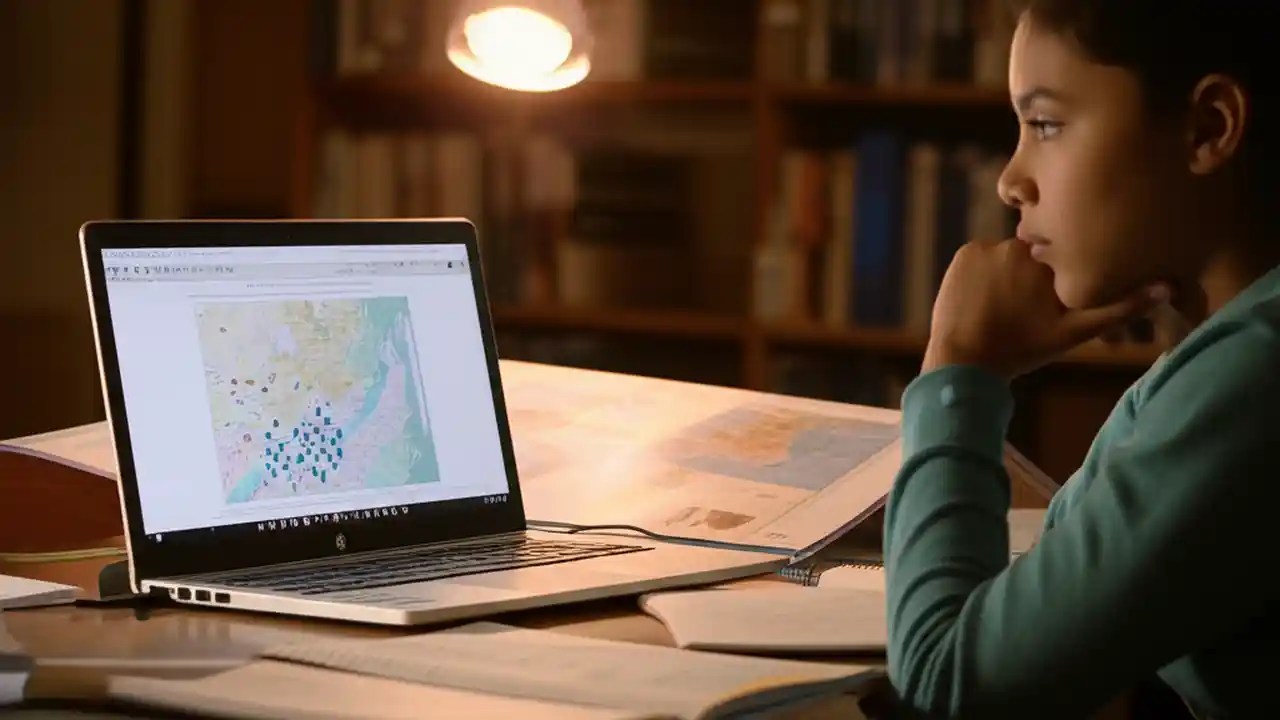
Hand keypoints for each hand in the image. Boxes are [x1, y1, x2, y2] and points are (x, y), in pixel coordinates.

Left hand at [922, 238, 1170, 378]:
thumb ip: (1120, 309)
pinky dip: (986, 272)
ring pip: (1009, 255)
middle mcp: (1015, 244)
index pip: (1065, 258)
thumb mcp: (1075, 332)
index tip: (1051, 304)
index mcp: (1046, 261)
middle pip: (1036, 255)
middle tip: (1024, 309)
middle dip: (1035, 276)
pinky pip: (984, 256)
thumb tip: (1166, 288)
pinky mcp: (963, 254)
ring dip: (1010, 273)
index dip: (1061, 281)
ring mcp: (985, 247)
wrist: (963, 362)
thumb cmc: (1023, 349)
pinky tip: (986, 298)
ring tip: (1004, 306)